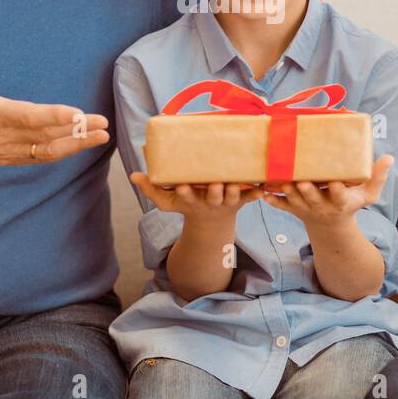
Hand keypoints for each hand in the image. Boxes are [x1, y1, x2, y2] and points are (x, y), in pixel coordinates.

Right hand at [0, 36, 109, 171]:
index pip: (28, 118)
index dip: (55, 116)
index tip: (78, 113)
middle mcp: (0, 137)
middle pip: (45, 137)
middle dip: (77, 132)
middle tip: (104, 125)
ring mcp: (4, 151)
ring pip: (45, 152)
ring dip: (74, 145)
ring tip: (99, 136)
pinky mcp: (6, 158)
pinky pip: (37, 157)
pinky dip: (59, 151)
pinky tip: (77, 143)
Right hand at [129, 173, 265, 224]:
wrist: (211, 223)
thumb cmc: (187, 205)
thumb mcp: (167, 201)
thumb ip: (151, 189)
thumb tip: (133, 175)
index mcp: (192, 201)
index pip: (187, 197)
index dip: (185, 193)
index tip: (183, 186)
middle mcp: (209, 202)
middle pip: (213, 198)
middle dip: (215, 192)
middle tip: (217, 183)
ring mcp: (226, 202)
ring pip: (233, 198)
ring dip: (236, 192)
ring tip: (237, 183)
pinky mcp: (240, 201)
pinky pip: (250, 198)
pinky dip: (258, 195)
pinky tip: (264, 189)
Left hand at [261, 154, 394, 228]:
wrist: (331, 226)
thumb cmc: (351, 204)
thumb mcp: (368, 195)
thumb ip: (378, 177)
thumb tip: (389, 157)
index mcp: (341, 202)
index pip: (340, 196)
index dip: (337, 189)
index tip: (335, 181)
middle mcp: (323, 206)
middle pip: (313, 198)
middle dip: (306, 190)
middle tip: (301, 179)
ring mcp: (307, 209)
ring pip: (295, 200)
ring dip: (286, 191)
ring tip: (278, 178)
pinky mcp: (294, 209)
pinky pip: (282, 206)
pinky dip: (273, 202)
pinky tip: (264, 194)